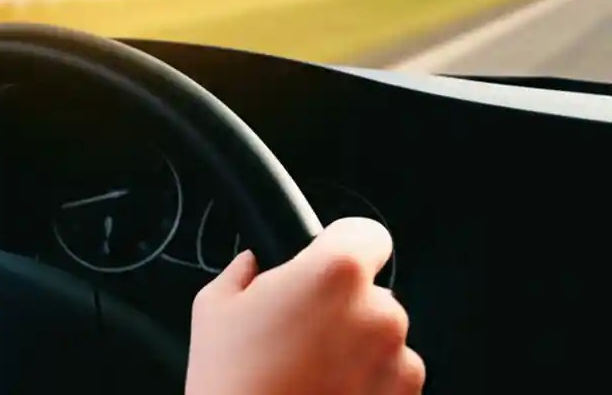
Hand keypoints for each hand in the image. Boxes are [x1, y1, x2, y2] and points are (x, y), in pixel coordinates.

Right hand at [184, 218, 423, 394]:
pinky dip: (368, 384)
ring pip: (383, 337)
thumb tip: (253, 266)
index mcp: (334, 273)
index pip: (366, 233)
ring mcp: (398, 361)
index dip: (342, 244)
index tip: (325, 260)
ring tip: (309, 372)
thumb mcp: (214, 309)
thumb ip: (243, 273)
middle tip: (298, 332)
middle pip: (371, 291)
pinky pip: (392, 378)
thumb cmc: (232, 384)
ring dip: (357, 347)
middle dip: (341, 306)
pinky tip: (325, 393)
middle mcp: (378, 312)